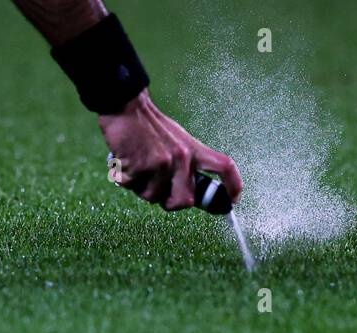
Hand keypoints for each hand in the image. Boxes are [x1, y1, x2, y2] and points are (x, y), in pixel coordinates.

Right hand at [100, 91, 242, 210]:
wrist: (126, 106)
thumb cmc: (148, 127)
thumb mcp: (177, 140)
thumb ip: (186, 165)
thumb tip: (189, 195)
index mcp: (193, 150)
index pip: (224, 166)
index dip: (233, 185)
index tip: (233, 200)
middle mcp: (182, 157)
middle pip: (185, 201)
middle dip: (169, 202)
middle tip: (157, 190)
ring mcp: (163, 162)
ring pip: (153, 197)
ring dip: (141, 187)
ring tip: (136, 165)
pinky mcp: (142, 165)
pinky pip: (132, 186)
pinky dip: (124, 178)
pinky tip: (124, 160)